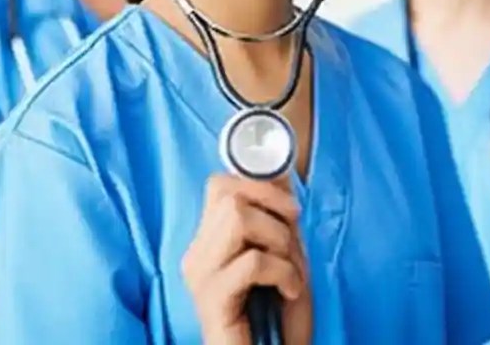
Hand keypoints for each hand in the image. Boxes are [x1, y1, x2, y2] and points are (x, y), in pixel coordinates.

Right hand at [182, 174, 312, 344]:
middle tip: (291, 245)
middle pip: (230, 197)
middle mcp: (198, 255)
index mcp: (210, 242)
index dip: (260, 185)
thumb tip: (280, 172)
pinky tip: (289, 292)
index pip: (220, 185)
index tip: (290, 210)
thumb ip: (278, 219)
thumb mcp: (285, 257)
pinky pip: (252, 261)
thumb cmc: (278, 317)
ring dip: (279, 240)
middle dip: (274, 212)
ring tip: (289, 271)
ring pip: (238, 219)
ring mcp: (201, 277)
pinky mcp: (212, 299)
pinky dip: (284, 272)